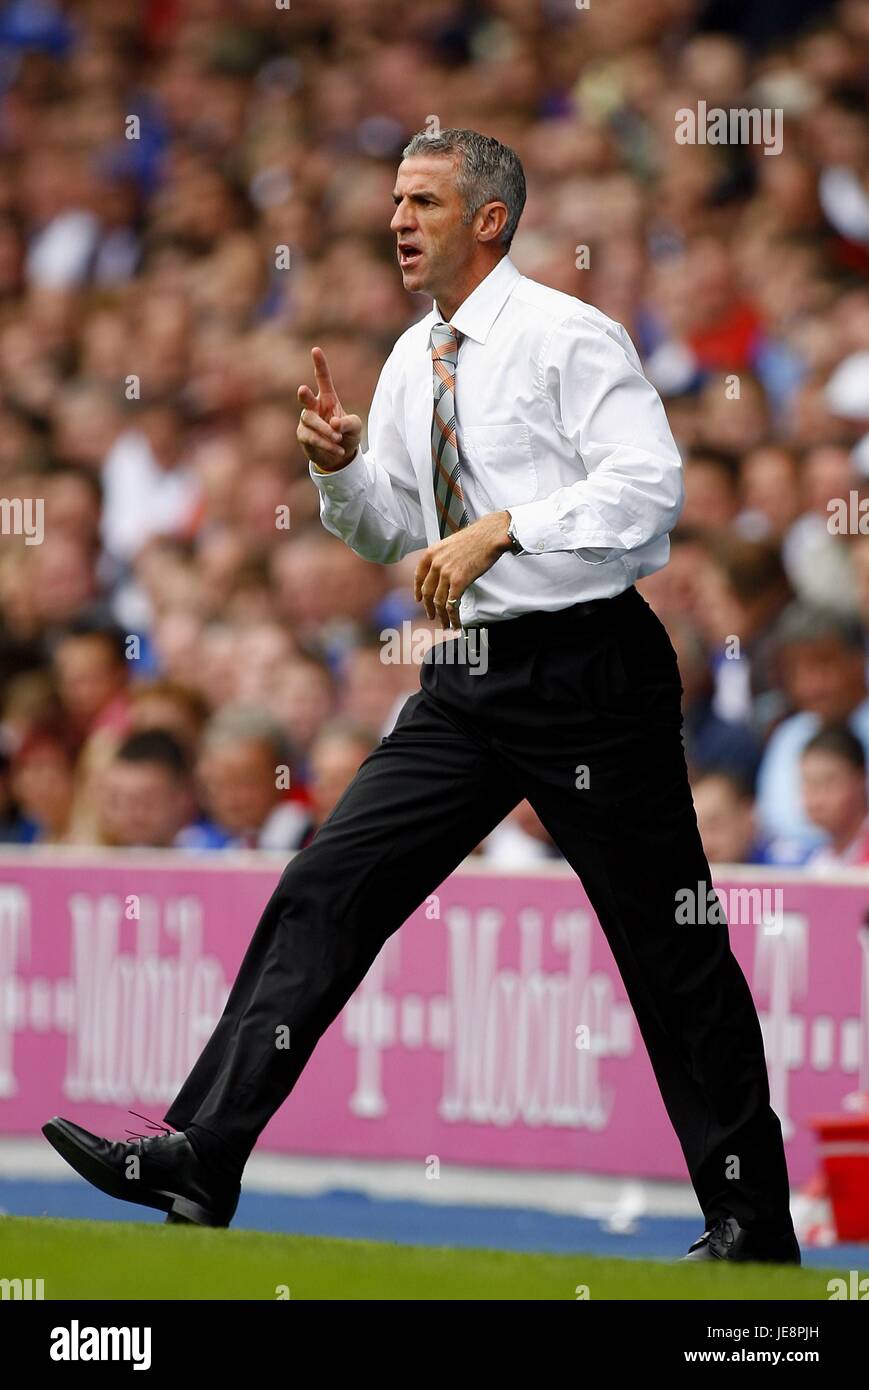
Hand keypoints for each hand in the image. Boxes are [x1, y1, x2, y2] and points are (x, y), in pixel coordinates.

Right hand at [297, 347, 362, 471]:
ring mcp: (307, 421)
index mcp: (328, 398)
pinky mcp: (303, 435)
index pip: (322, 379)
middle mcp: (315, 407)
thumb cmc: (347, 435)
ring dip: (325, 430)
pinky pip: (312, 437)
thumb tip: (333, 424)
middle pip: (306, 399)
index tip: (315, 350)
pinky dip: (326, 444)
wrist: (339, 456)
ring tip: (338, 438)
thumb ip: (347, 423)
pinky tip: (338, 449)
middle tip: (303, 390)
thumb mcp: (355, 427)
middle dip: (304, 395)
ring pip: (310, 421)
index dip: (320, 365)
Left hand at [414, 511, 511, 628]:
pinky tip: (455, 622)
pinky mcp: (459, 582)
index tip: (418, 599)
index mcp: (432, 553)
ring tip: (444, 623)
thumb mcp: (451, 544)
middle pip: (427, 592)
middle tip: (431, 615)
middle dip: (428, 607)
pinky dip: (453, 617)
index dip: (417, 590)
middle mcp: (436, 564)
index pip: (419, 576)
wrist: (489, 535)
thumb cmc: (476, 537)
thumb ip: (444, 558)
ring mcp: (446, 573)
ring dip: (441, 615)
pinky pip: (452, 604)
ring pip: (438, 601)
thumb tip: (444, 571)